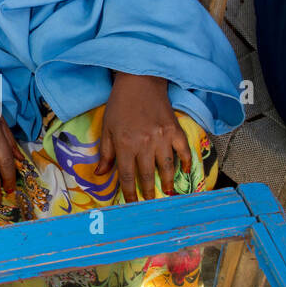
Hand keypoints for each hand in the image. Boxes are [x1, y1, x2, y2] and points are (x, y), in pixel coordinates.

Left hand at [95, 72, 191, 202]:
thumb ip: (105, 153)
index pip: (127, 176)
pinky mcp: (175, 129)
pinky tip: (183, 172)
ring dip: (167, 182)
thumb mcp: (107, 129)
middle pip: (148, 175)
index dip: (129, 193)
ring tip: (167, 192)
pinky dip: (185, 162)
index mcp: (125, 144)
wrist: (140, 81)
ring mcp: (162, 136)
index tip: (131, 204)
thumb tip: (100, 175)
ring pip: (167, 167)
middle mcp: (144, 143)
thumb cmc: (120, 105)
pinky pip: (183, 150)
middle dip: (148, 192)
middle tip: (150, 203)